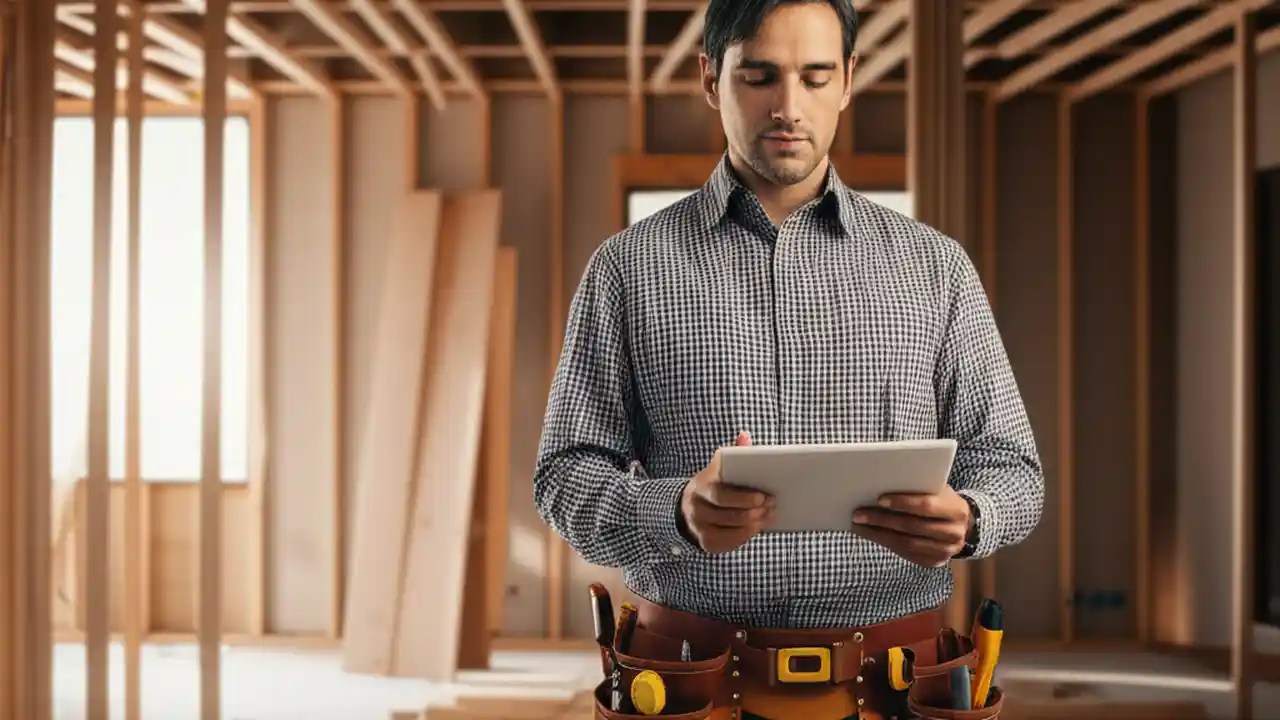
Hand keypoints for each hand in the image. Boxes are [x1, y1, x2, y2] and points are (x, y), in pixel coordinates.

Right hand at [679, 431, 775, 552]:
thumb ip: (733, 455)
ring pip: (731, 529)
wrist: (689, 507)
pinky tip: (757, 527)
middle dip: (754, 512)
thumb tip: (744, 435)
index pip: (721, 495)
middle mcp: (696, 507)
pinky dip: (745, 536)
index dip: (744, 498)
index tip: (763, 496)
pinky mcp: (705, 542)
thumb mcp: (719, 470)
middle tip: (772, 506)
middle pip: (728, 514)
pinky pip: (729, 543)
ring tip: (769, 515)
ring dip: (754, 524)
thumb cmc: (714, 485)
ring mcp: (699, 526)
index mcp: (701, 486)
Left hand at [851, 486, 972, 566]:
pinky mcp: (934, 561)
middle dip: (882, 520)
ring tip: (858, 526)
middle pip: (912, 527)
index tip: (879, 499)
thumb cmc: (943, 501)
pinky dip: (886, 544)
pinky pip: (906, 554)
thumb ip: (919, 488)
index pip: (926, 506)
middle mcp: (954, 533)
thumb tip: (883, 482)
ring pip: (906, 544)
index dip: (902, 502)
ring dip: (878, 535)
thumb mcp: (938, 490)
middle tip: (858, 514)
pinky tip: (871, 535)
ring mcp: (945, 551)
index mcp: (956, 510)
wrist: (963, 525)